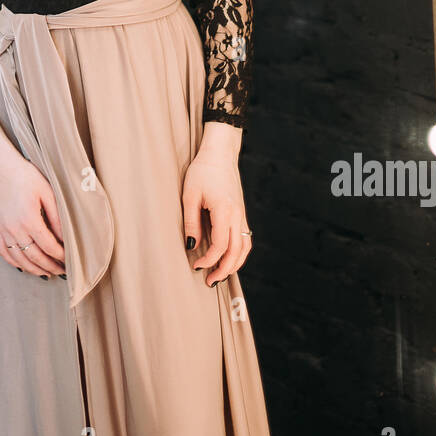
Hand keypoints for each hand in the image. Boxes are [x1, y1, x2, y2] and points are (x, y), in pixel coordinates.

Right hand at [0, 149, 66, 278]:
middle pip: (35, 257)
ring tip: (46, 273)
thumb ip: (57, 216)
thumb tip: (65, 237)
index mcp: (29, 219)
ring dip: (34, 269)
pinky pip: (4, 252)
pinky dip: (15, 263)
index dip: (61, 256)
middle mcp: (14, 228)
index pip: (49, 246)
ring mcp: (2, 230)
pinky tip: (24, 266)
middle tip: (62, 271)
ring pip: (19, 259)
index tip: (69, 260)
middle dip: (50, 266)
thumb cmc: (24, 175)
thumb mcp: (47, 192)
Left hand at [182, 153, 251, 286]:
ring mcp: (242, 214)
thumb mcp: (190, 195)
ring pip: (245, 247)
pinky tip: (228, 259)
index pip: (220, 245)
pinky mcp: (241, 213)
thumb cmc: (202, 171)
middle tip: (210, 281)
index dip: (208, 260)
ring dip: (234, 264)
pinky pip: (245, 239)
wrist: (220, 154)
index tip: (196, 266)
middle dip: (224, 270)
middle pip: (236, 251)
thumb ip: (191, 222)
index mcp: (225, 210)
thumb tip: (191, 246)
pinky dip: (239, 253)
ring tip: (220, 275)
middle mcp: (237, 215)